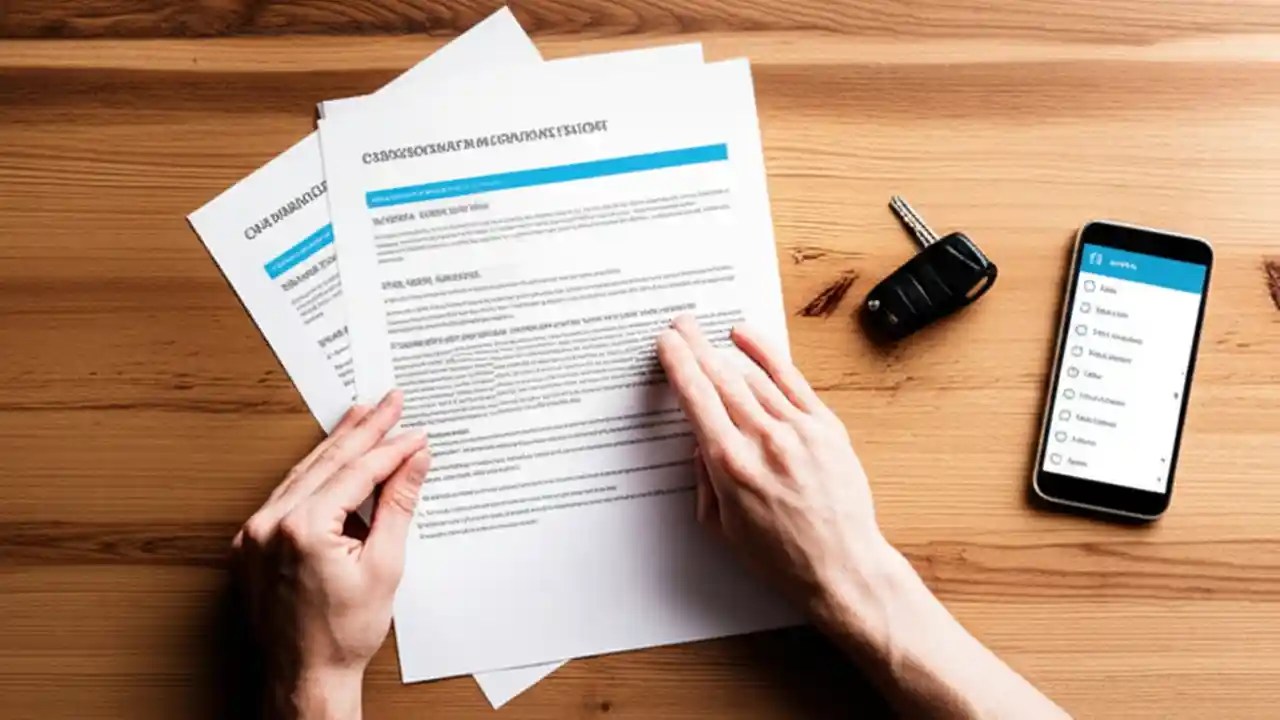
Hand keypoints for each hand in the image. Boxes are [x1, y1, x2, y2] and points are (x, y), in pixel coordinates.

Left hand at [231, 390, 429, 719]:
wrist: (305, 675)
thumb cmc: (342, 634)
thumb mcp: (385, 564)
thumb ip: (399, 503)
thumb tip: (414, 460)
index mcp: (303, 529)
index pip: (357, 472)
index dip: (391, 448)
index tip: (415, 432)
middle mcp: (270, 524)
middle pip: (327, 462)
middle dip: (364, 430)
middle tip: (390, 402)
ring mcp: (255, 533)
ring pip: (304, 472)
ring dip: (337, 445)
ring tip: (364, 417)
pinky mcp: (250, 542)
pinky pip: (287, 494)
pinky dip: (315, 474)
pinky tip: (335, 458)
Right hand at [656, 316, 891, 624]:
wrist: (841, 567)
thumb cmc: (781, 556)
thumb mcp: (721, 526)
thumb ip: (703, 478)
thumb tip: (700, 439)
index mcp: (731, 466)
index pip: (696, 399)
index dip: (678, 364)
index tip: (666, 344)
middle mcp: (763, 441)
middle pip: (720, 379)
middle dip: (695, 347)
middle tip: (680, 326)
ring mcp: (798, 431)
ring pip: (752, 378)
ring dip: (724, 353)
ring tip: (706, 335)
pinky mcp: (825, 428)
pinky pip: (791, 380)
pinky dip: (767, 355)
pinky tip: (747, 338)